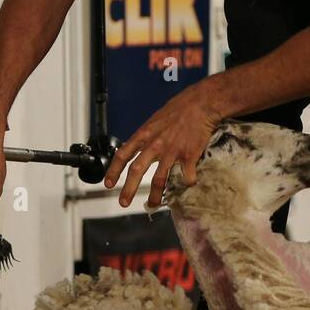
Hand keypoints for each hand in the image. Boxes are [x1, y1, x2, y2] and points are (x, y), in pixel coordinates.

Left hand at [103, 84, 220, 207]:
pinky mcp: (189, 156)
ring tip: (153, 204)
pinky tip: (188, 184)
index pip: (123, 155)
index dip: (114, 170)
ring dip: (155, 195)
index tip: (108, 184)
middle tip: (123, 202)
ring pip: (160, 179)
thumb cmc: (179, 109)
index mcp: (145, 134)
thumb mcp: (155, 119)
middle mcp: (155, 145)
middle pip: (137, 170)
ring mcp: (172, 151)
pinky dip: (187, 183)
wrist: (200, 104)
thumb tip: (138, 147)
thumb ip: (147, 135)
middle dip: (128, 189)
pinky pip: (186, 176)